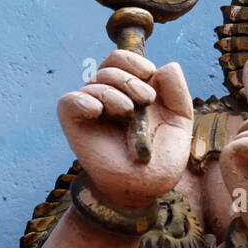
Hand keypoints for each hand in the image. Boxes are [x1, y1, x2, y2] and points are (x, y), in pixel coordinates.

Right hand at [56, 49, 194, 210]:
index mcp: (130, 91)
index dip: (134, 60)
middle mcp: (108, 96)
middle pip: (109, 65)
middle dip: (129, 77)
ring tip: (128, 111)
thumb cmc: (160, 158)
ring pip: (94, 81)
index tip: (149, 74)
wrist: (144, 187)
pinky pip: (68, 101)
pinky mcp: (74, 125)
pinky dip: (83, 100)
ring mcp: (90, 110)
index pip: (123, 59)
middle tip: (146, 99)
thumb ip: (178, 93)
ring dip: (114, 91)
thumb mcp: (178, 122)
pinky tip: (98, 110)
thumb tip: (168, 65)